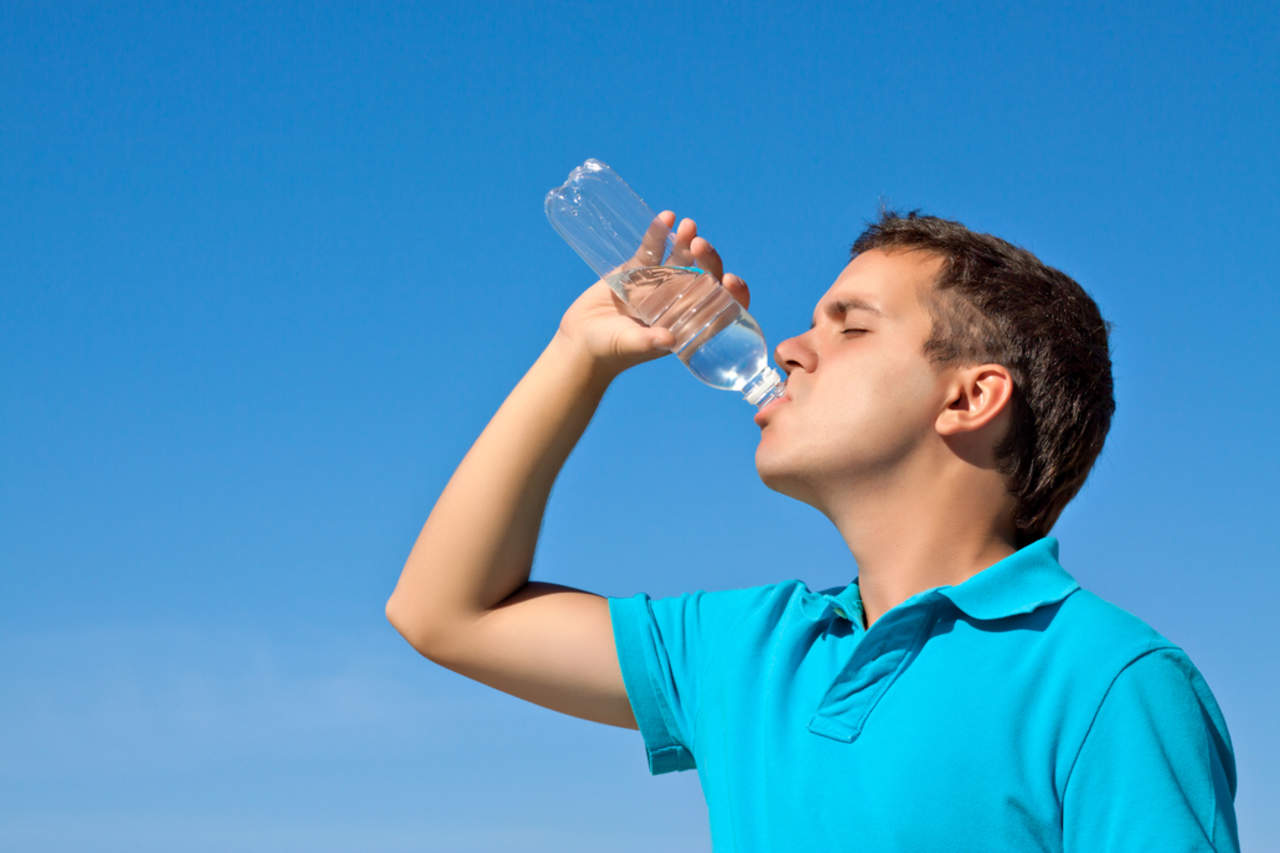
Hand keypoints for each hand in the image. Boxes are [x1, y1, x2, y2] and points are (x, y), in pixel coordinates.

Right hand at [554, 210, 749, 380]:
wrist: (579, 339)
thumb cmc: (609, 351)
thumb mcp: (630, 346)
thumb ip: (648, 342)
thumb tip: (669, 339)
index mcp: (686, 324)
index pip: (721, 308)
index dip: (732, 294)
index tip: (730, 281)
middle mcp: (678, 303)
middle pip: (704, 277)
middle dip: (708, 261)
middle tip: (700, 246)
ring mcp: (659, 284)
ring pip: (681, 259)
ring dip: (687, 242)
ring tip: (689, 226)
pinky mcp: (637, 271)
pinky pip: (653, 249)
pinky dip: (659, 234)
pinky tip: (666, 217)